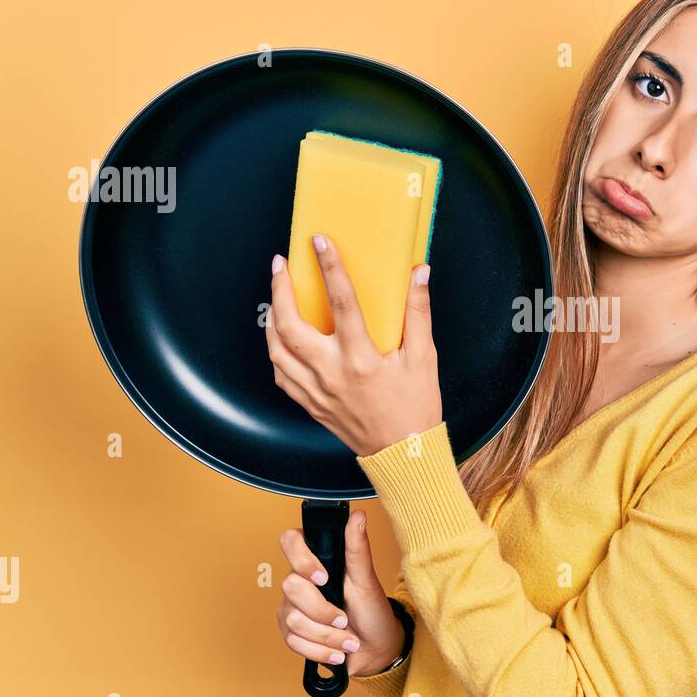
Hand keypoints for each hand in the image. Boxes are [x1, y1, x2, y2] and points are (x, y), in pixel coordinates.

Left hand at [266, 233, 441, 456]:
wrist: (403, 454)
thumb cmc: (415, 406)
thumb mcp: (424, 357)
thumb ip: (418, 312)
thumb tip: (419, 274)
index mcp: (361, 359)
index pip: (341, 302)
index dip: (329, 267)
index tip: (319, 242)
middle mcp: (332, 374)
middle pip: (290, 325)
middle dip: (280, 290)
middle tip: (280, 266)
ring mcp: (317, 391)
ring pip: (277, 350)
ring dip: (272, 319)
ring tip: (277, 297)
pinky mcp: (311, 404)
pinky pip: (281, 375)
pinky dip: (277, 352)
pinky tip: (283, 339)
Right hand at [276, 509, 406, 675]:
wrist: (375, 649)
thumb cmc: (372, 611)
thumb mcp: (367, 580)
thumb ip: (357, 548)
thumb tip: (358, 515)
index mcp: (318, 562)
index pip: (290, 541)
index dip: (302, 559)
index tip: (324, 577)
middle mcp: (300, 582)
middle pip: (291, 587)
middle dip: (323, 610)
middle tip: (345, 619)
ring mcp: (292, 608)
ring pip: (294, 620)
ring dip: (328, 636)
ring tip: (348, 640)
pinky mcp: (292, 634)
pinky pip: (294, 642)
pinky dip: (321, 651)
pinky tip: (338, 652)